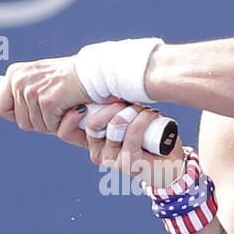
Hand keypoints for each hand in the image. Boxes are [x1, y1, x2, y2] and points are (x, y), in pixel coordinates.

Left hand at [0, 56, 88, 137]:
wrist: (90, 72)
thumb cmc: (68, 76)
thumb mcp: (37, 77)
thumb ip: (22, 91)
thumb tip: (7, 111)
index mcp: (14, 74)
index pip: (0, 107)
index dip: (15, 116)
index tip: (27, 114)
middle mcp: (19, 81)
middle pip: (20, 122)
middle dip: (38, 121)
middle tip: (53, 109)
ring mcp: (31, 92)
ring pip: (35, 126)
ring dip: (51, 122)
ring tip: (61, 106)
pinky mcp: (46, 102)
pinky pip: (49, 126)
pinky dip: (61, 122)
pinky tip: (67, 108)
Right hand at [55, 100, 185, 189]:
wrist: (168, 161)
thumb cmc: (146, 134)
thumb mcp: (122, 113)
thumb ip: (109, 101)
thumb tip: (100, 71)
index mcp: (90, 142)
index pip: (65, 131)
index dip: (70, 115)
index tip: (87, 97)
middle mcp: (97, 153)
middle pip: (92, 124)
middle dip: (110, 106)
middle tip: (126, 101)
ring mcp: (111, 159)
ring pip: (114, 126)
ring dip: (131, 111)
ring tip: (143, 109)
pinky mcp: (128, 162)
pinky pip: (131, 134)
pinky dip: (142, 119)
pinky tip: (151, 114)